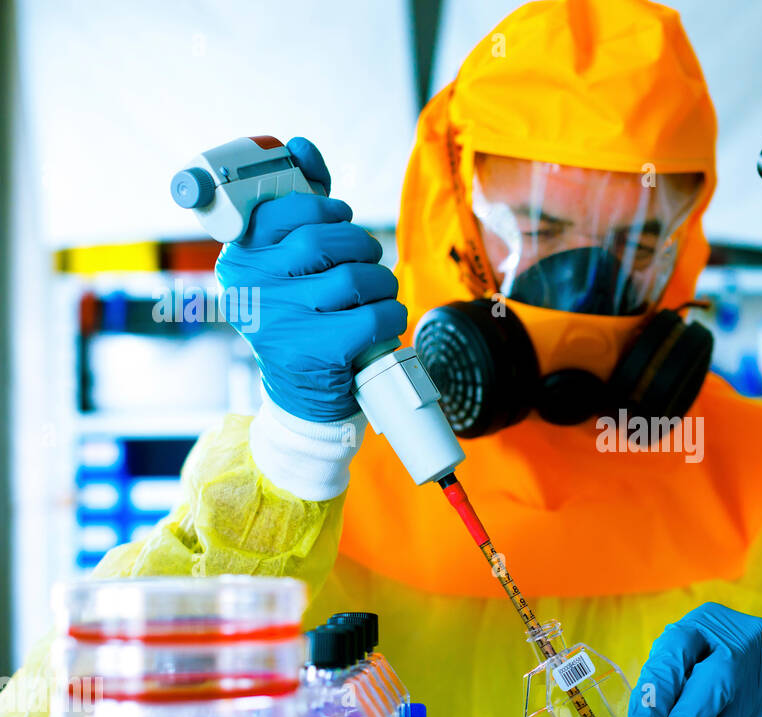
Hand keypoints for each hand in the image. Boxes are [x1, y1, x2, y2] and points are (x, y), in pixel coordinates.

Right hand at [215, 137, 406, 421]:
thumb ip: (297, 204)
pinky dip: (391, 315)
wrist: (302, 396)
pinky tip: (384, 321)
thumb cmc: (300, 317)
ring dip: (381, 282)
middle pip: (325, 239)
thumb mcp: (287, 263)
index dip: (323, 207)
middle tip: (365, 261)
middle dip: (361, 245)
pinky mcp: (318, 349)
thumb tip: (300, 144)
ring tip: (376, 294)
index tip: (339, 217)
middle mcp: (252, 287)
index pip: (281, 209)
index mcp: (238, 259)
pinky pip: (374, 316)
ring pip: (355, 277)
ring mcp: (283, 320)